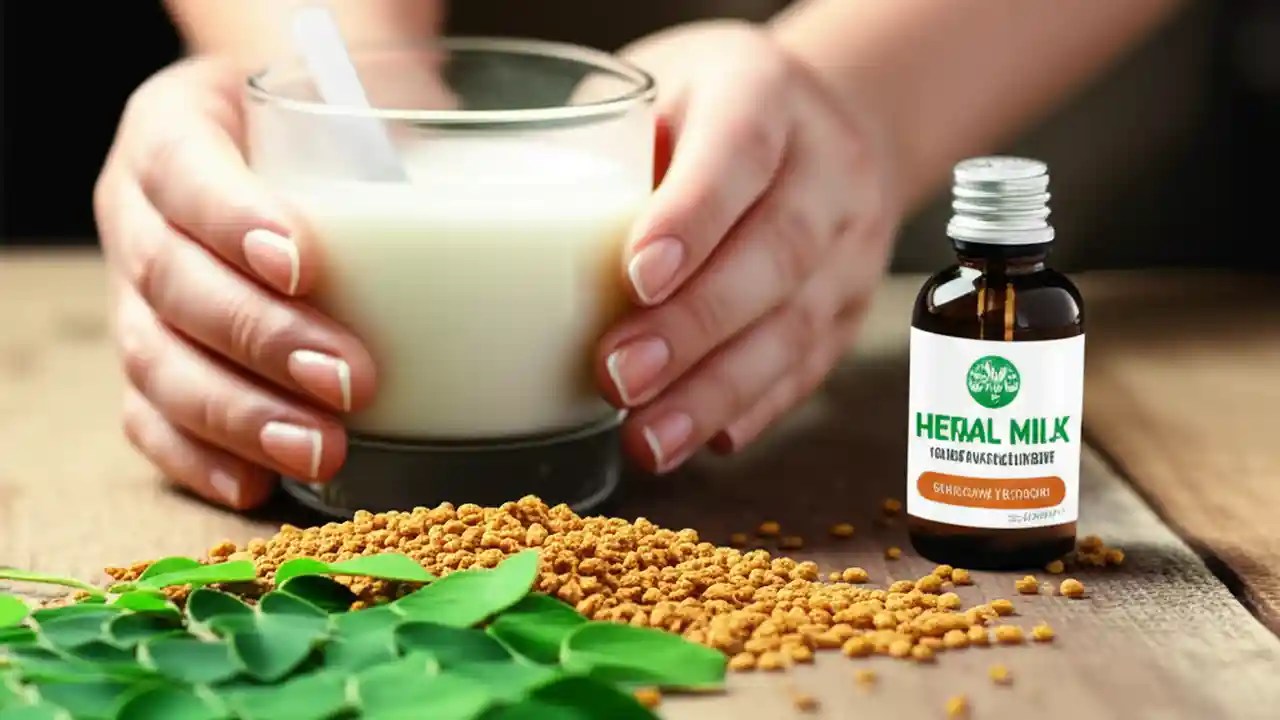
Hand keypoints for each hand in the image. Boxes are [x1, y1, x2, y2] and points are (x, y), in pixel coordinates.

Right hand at [94, 58, 376, 508]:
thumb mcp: (367, 96)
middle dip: (261, 337)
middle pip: (172, 279)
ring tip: (320, 450)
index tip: (303, 263)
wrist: (298, 140)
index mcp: (177, 128)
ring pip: (156, 361)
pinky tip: (256, 485)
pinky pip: (149, 418)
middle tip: (350, 380)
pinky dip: (198, 458)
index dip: (231, 220)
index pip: (184, 168)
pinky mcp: (151, 358)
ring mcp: (135, 293)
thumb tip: (550, 202)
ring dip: (239, 414)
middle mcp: (140, 211)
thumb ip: (412, 124)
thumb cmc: (342, 118)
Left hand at [597, 21, 901, 472]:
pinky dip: (752, 408)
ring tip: (649, 439)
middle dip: (694, 324)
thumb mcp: (651, 93)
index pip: (740, 148)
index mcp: (762, 91)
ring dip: (717, 390)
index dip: (693, 216)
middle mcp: (825, 166)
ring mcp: (850, 243)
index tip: (635, 277)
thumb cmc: (699, 109)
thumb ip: (603, 153)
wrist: (814, 126)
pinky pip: (808, 366)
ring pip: (796, 325)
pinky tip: (701, 438)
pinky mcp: (849, 307)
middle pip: (776, 251)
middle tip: (619, 376)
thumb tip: (513, 249)